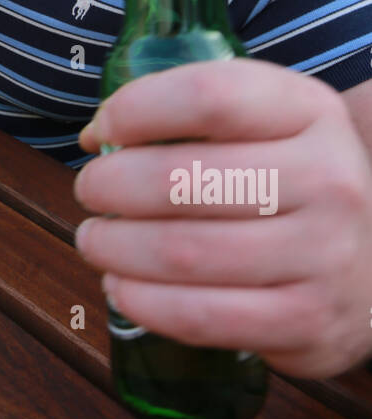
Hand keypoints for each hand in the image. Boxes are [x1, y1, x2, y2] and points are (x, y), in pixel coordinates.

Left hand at [73, 59, 371, 378]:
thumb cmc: (294, 180)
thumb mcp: (274, 122)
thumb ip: (198, 113)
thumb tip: (99, 136)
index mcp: (310, 111)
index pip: (208, 96)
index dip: (135, 110)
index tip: (99, 132)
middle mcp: (328, 178)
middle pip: (182, 179)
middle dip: (110, 186)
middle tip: (90, 191)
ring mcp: (325, 255)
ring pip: (183, 252)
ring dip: (115, 247)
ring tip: (95, 239)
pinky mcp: (309, 322)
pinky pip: (203, 317)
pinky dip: (144, 303)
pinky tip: (122, 288)